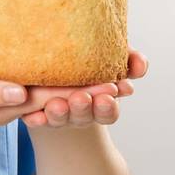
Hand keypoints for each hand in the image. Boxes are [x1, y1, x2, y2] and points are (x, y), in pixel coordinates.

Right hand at [0, 54, 121, 129]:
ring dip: (79, 86)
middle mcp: (9, 107)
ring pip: (50, 94)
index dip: (84, 91)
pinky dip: (57, 79)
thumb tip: (21, 93)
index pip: (52, 100)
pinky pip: (35, 87)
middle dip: (91, 91)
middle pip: (59, 99)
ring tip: (110, 75)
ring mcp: (4, 101)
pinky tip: (69, 66)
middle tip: (127, 80)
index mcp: (2, 107)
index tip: (114, 84)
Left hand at [20, 48, 148, 127]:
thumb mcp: (113, 56)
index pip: (107, 112)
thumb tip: (141, 65)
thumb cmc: (91, 57)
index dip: (107, 108)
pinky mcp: (33, 110)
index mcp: (100, 101)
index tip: (107, 98)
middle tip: (80, 98)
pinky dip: (35, 118)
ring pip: (59, 118)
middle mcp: (79, 111)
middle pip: (84, 116)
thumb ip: (129, 59)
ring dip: (59, 113)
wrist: (55, 62)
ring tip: (56, 104)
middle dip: (83, 109)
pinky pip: (34, 118)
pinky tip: (33, 116)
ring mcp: (57, 112)